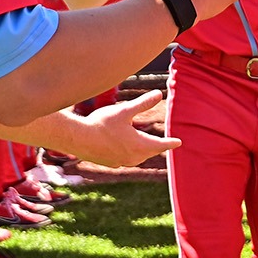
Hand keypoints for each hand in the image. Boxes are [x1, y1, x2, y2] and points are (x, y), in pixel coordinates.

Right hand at [63, 91, 179, 166]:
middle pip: (149, 152)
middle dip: (157, 147)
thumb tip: (159, 94)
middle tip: (164, 144)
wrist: (78, 139)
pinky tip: (125, 151)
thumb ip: (142, 103)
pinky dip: (129, 155)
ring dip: (143, 152)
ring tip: (146, 147)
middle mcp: (132, 156)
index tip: (179, 142)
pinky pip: (125, 161)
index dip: (170, 142)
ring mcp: (120, 162)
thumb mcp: (124, 111)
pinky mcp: (109, 163)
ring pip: (137, 158)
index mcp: (139, 144)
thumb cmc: (102, 123)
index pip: (160, 144)